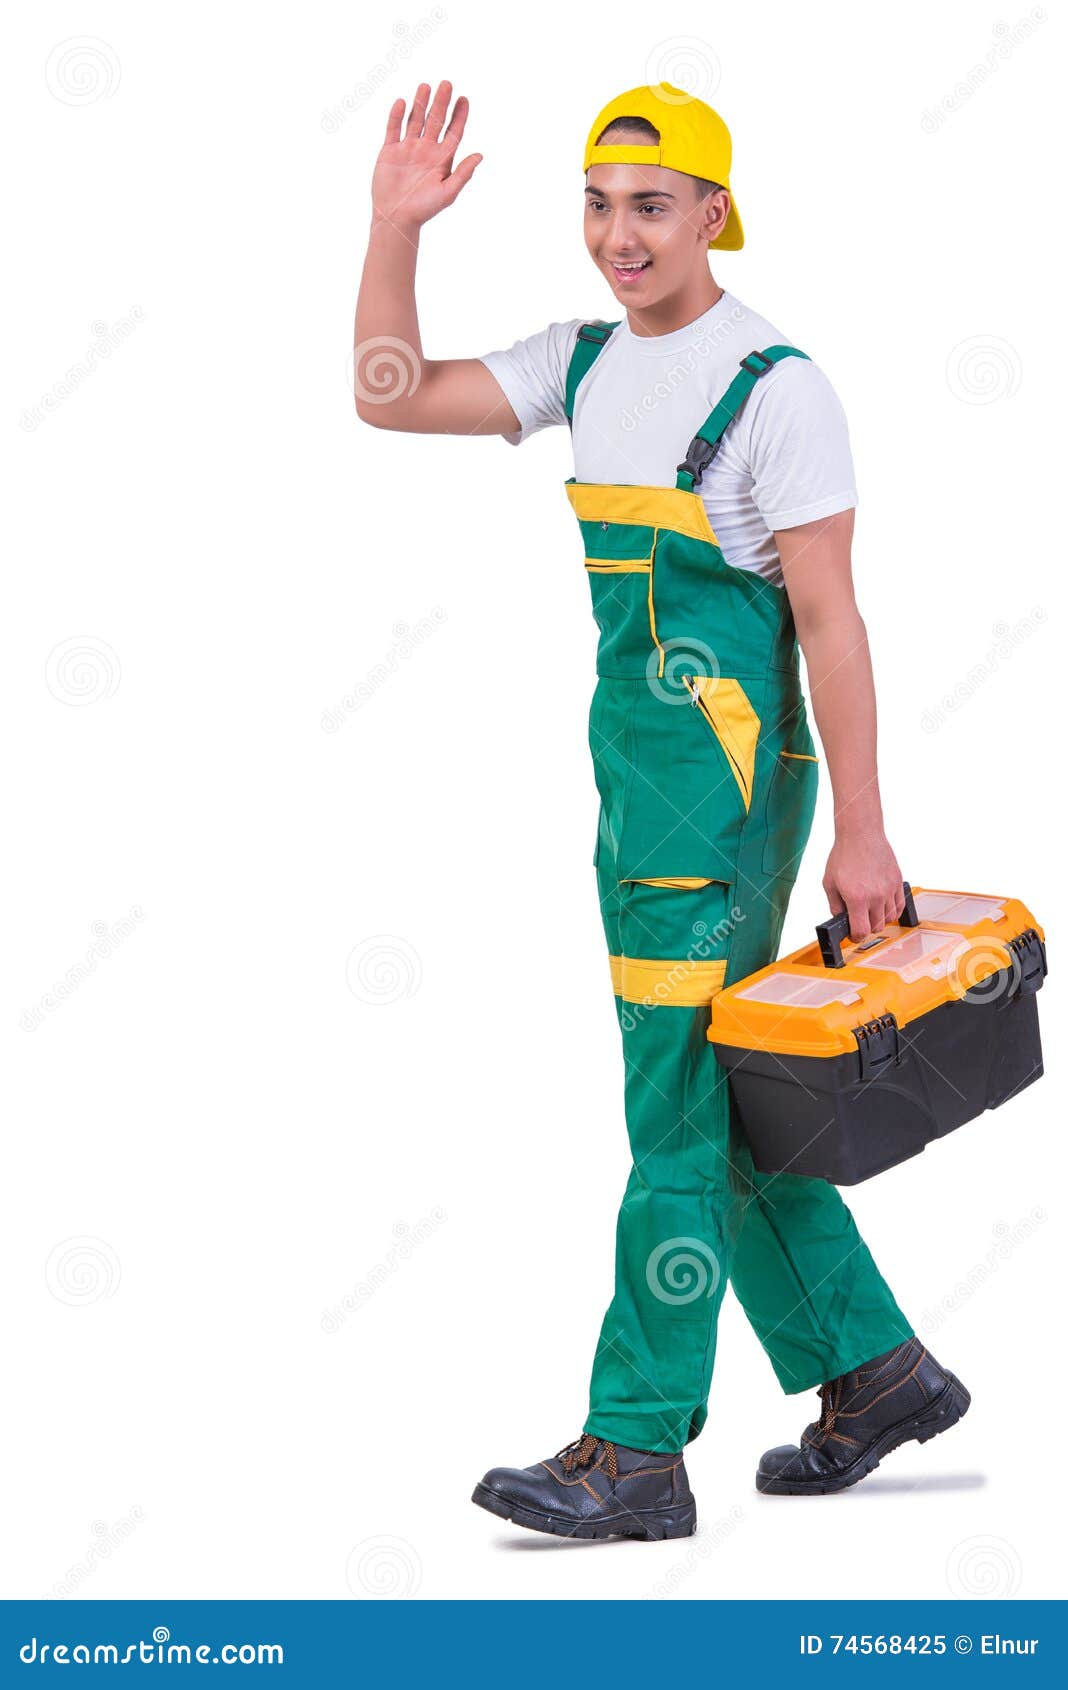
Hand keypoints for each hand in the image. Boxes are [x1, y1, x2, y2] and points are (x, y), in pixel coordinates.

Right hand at [371, 81, 481, 232]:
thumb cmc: (424, 209)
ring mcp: (408, 148)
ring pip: (415, 120)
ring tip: (425, 86)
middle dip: (441, 103)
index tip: (464, 99)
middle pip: (435, 121)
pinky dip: (397, 116)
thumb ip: (463, 173)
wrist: (396, 218)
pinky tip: (402, 102)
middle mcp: (426, 150)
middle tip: (447, 84)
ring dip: (420, 103)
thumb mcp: (448, 193)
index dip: (459, 116)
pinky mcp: (390, 151)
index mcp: (442, 159)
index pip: (453, 132)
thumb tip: (480, 155)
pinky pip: (394, 128)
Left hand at [823, 829, 905, 940]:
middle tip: (859, 921)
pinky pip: (899, 906)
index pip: (861, 930)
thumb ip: (835, 906)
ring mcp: (889, 889)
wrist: (861, 834)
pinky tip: (883, 907)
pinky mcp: (897, 882)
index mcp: (857, 898)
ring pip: (889, 918)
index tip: (853, 935)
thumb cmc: (843, 855)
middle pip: (876, 927)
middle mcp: (876, 896)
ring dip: (879, 919)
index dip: (855, 937)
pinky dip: (892, 911)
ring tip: (870, 912)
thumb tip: (841, 920)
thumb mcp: (829, 883)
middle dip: (866, 928)